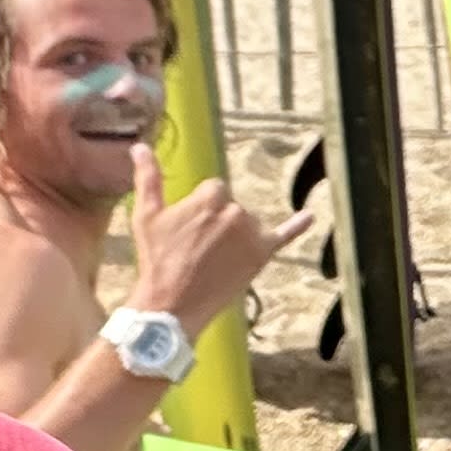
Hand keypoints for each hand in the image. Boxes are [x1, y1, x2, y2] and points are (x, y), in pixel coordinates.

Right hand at [126, 148, 319, 338]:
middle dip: (218, 224)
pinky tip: (310, 216)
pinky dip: (298, 226)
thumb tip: (140, 147)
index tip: (189, 231)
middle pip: (231, 207)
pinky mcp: (262, 254)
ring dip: (236, 237)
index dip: (201, 211)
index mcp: (210, 196)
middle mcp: (235, 209)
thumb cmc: (156, 259)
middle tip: (197, 249)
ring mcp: (251, 232)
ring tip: (213, 261)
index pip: (214, 191)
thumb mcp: (146, 216)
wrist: (172, 304)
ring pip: (248, 224)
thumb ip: (148, 178)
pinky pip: (285, 235)